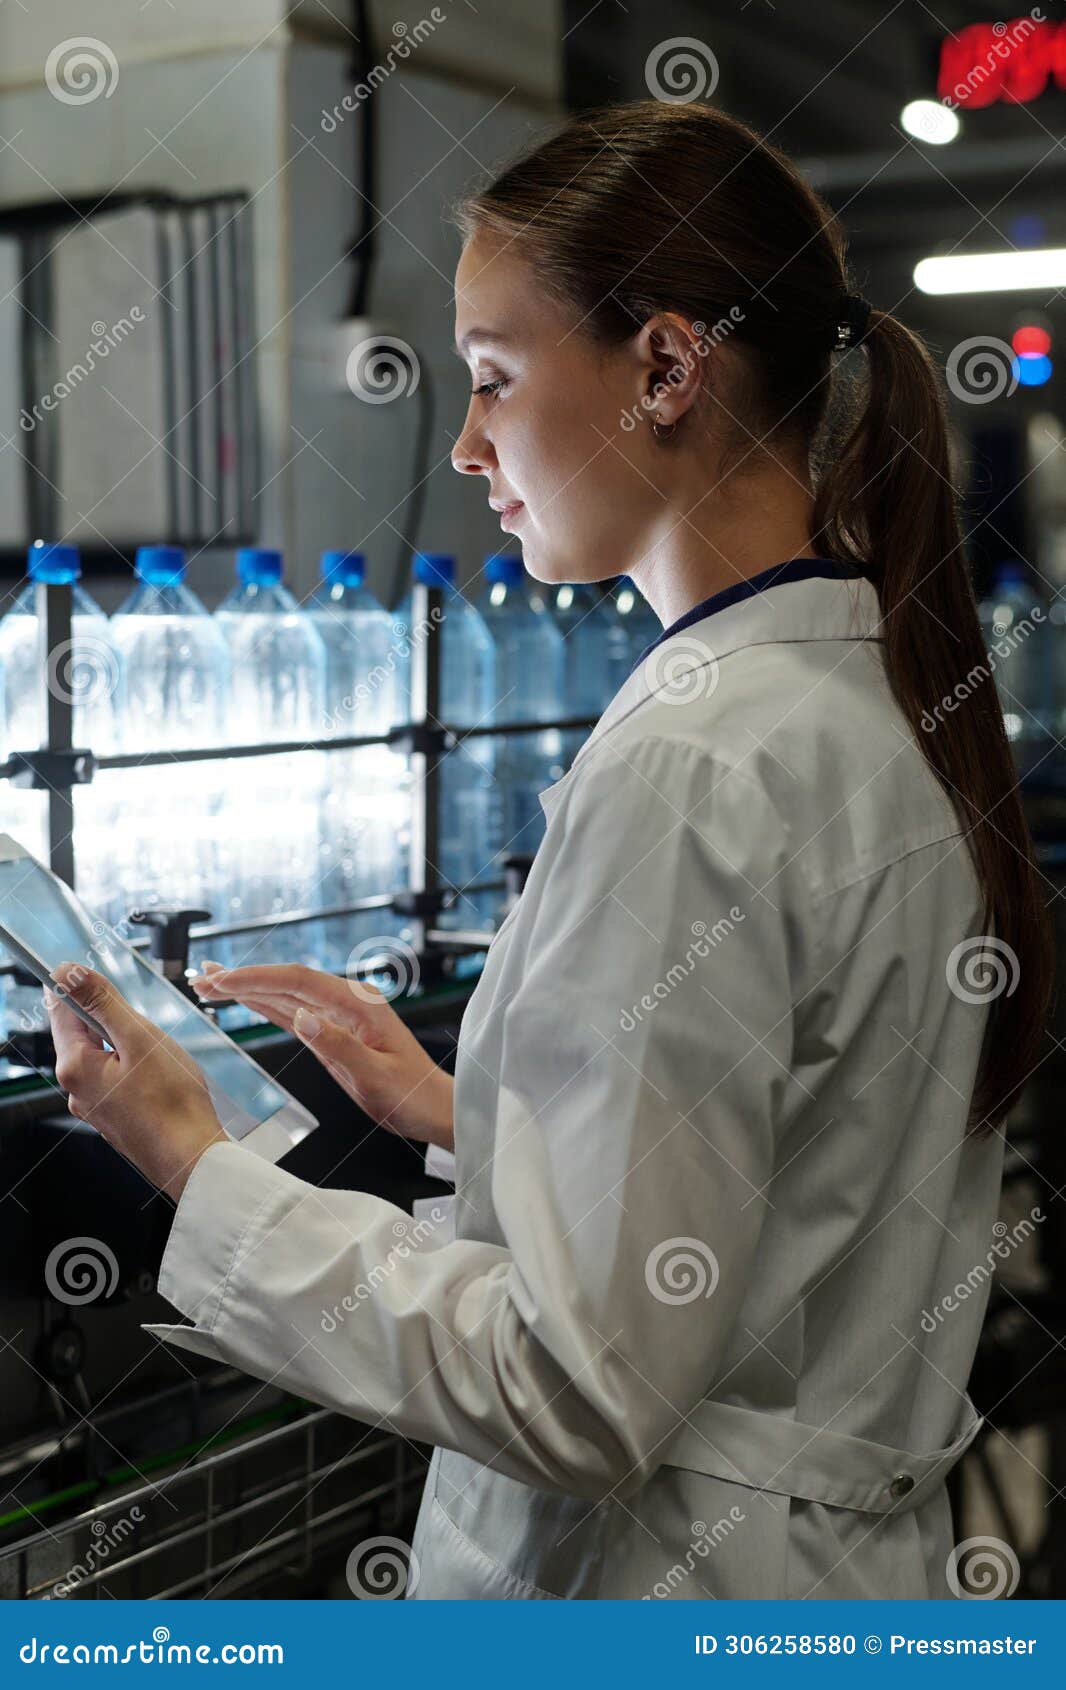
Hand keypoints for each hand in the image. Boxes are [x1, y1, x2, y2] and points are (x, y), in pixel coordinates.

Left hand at [44, 962, 228, 1202]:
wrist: (192, 1159)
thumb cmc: (172, 1102)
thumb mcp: (139, 1037)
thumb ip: (103, 1002)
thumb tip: (68, 972)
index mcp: (75, 1066)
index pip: (61, 1009)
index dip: (78, 985)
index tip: (96, 975)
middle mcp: (77, 1088)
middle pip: (82, 1032)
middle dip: (109, 1017)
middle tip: (142, 1019)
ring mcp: (95, 1106)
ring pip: (101, 1055)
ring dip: (124, 1042)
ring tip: (157, 1050)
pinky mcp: (114, 1117)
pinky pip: (115, 1077)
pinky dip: (132, 1066)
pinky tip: (158, 1074)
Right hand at [191, 961, 455, 1152]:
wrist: (432, 1107)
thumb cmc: (411, 1094)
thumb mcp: (376, 1077)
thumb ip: (339, 1046)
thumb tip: (301, 1017)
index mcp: (357, 1003)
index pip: (298, 981)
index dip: (256, 978)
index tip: (222, 981)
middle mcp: (346, 1001)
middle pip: (285, 981)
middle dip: (242, 979)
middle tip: (201, 979)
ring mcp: (337, 1014)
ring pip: (284, 994)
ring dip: (246, 989)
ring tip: (209, 984)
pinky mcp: (331, 1031)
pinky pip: (291, 1012)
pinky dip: (263, 1005)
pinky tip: (242, 1000)